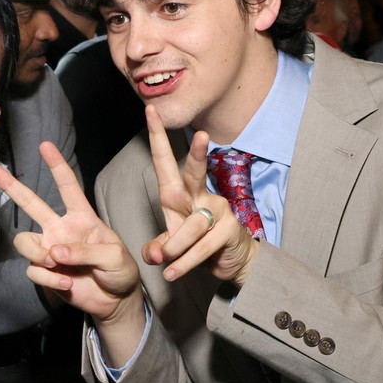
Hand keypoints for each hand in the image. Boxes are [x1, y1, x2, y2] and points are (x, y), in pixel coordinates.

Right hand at [0, 142, 140, 325]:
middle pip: (31, 204)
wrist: (116, 301)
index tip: (45, 145)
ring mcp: (50, 250)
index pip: (68, 187)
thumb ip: (85, 251)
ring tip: (55, 263)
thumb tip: (54, 252)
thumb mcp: (114, 256)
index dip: (57, 166)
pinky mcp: (45, 272)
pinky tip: (67, 283)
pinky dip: (49, 279)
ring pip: (24, 242)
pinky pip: (34, 270)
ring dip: (37, 253)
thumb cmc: (121, 271)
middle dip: (11, 186)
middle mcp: (61, 230)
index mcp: (82, 218)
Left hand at [141, 105, 259, 285]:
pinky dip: (186, 262)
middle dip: (198, 155)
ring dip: (176, 248)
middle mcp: (200, 196)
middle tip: (202, 136)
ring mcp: (219, 211)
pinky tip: (173, 273)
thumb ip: (158, 247)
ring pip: (192, 226)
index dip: (158, 137)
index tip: (150, 110)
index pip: (166, 162)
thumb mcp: (171, 246)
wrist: (233, 264)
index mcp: (180, 193)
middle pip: (196, 173)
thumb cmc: (198, 246)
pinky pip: (203, 246)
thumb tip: (151, 255)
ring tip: (167, 265)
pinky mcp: (229, 230)